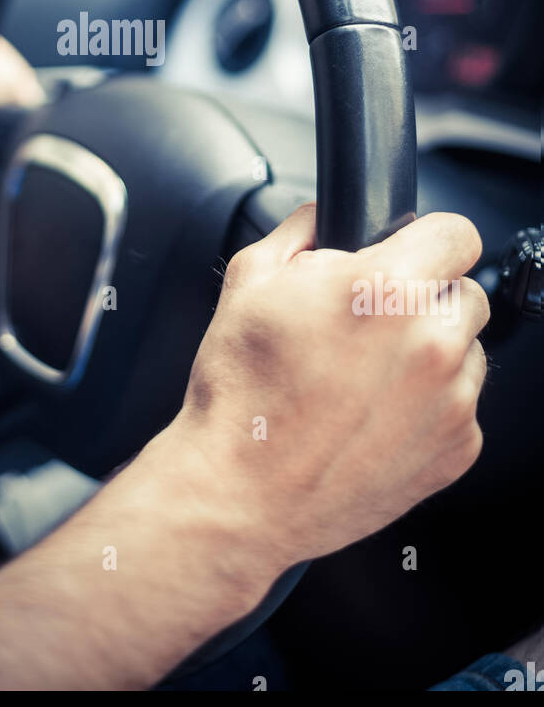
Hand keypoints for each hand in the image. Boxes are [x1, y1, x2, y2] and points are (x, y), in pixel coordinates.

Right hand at [170, 204, 488, 577]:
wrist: (240, 492)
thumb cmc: (241, 391)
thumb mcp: (250, 279)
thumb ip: (302, 228)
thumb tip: (328, 214)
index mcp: (386, 289)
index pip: (458, 233)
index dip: (428, 239)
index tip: (410, 254)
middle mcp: (432, 342)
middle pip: (465, 293)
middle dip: (424, 298)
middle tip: (368, 325)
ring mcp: (452, 401)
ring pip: (467, 351)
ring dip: (430, 353)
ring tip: (363, 379)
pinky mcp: (456, 450)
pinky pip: (460, 407)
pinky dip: (428, 407)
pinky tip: (372, 416)